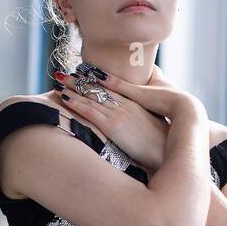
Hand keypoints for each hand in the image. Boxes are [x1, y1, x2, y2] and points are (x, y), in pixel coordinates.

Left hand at [52, 69, 189, 170]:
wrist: (167, 152)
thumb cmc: (163, 144)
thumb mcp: (154, 126)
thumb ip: (143, 120)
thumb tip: (136, 123)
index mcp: (135, 103)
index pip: (111, 88)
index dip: (95, 80)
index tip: (83, 73)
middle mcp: (126, 104)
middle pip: (98, 89)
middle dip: (79, 81)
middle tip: (64, 74)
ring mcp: (119, 114)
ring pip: (91, 97)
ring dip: (72, 88)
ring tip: (59, 81)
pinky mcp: (113, 126)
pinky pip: (90, 111)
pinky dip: (75, 103)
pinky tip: (64, 98)